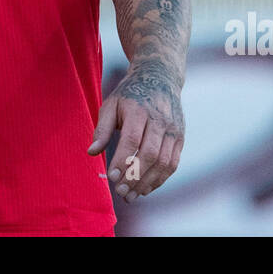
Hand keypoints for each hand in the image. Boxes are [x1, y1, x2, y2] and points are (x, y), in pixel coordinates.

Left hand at [88, 59, 184, 202]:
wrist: (160, 77)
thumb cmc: (130, 94)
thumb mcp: (111, 104)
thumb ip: (102, 128)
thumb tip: (92, 152)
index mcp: (139, 110)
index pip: (132, 139)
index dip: (123, 160)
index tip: (112, 177)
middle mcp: (160, 120)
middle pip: (150, 154)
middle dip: (135, 177)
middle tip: (121, 192)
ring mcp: (173, 129)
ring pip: (164, 162)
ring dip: (147, 183)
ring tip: (131, 196)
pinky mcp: (180, 137)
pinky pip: (173, 163)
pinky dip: (160, 179)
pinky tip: (145, 188)